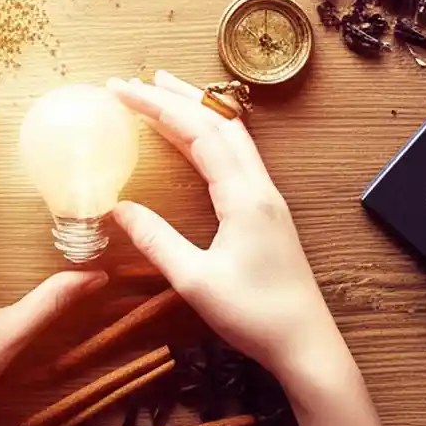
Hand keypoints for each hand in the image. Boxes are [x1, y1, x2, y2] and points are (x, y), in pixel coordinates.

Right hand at [106, 72, 346, 380]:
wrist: (306, 344)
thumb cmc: (255, 316)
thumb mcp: (195, 281)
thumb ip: (156, 240)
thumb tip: (118, 208)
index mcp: (243, 197)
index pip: (198, 133)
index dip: (157, 107)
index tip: (122, 90)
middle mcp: (260, 187)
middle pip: (217, 122)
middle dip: (175, 97)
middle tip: (135, 81)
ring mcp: (267, 197)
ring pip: (232, 135)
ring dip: (196, 109)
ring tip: (163, 92)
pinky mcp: (268, 211)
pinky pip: (238, 155)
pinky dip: (210, 133)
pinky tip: (196, 137)